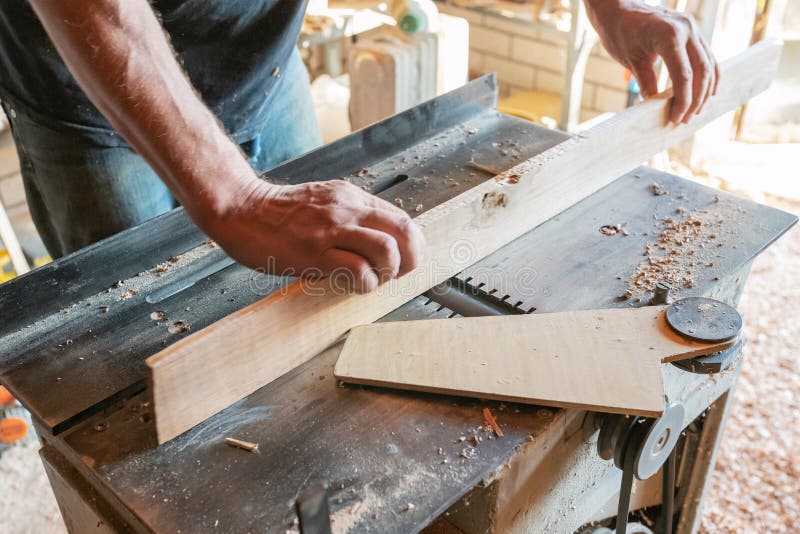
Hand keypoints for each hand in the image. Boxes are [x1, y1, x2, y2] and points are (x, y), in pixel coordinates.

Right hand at [205, 178, 424, 293]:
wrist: (240, 209)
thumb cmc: (279, 214)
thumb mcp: (324, 202)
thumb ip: (352, 218)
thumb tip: (380, 243)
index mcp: (352, 199)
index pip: (402, 220)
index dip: (411, 246)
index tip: (402, 262)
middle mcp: (347, 209)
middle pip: (404, 232)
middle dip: (410, 260)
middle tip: (394, 275)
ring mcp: (332, 230)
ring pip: (387, 250)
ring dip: (386, 273)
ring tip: (369, 280)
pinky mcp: (315, 252)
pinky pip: (357, 270)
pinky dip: (363, 284)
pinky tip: (350, 285)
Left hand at [585, 0, 719, 122]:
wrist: (619, 7)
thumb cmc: (620, 32)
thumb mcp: (631, 59)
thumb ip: (646, 81)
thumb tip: (655, 107)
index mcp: (669, 35)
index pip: (684, 75)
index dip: (683, 100)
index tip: (677, 118)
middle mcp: (687, 29)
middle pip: (702, 71)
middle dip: (696, 98)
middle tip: (686, 119)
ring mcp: (692, 28)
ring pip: (709, 64)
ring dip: (704, 90)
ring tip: (695, 111)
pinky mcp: (693, 31)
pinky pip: (706, 56)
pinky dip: (708, 75)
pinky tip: (705, 93)